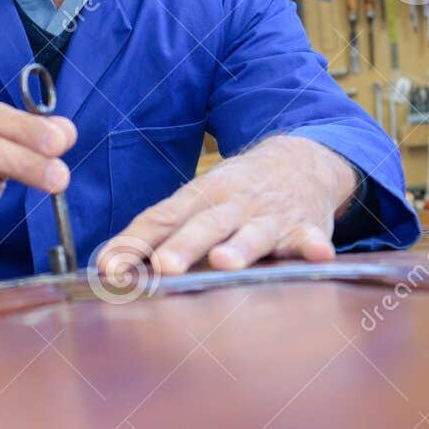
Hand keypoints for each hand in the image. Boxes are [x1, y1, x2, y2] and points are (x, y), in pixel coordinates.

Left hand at [98, 136, 358, 278]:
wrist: (302, 161)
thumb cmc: (238, 192)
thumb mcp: (198, 201)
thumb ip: (158, 233)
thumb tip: (108, 265)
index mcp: (201, 197)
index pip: (162, 218)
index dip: (135, 242)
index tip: (110, 268)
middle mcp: (234, 204)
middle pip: (205, 225)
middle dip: (184, 246)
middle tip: (164, 266)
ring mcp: (270, 216)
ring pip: (253, 233)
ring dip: (240, 247)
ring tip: (225, 262)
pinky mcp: (305, 227)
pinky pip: (309, 238)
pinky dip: (313, 247)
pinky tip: (319, 254)